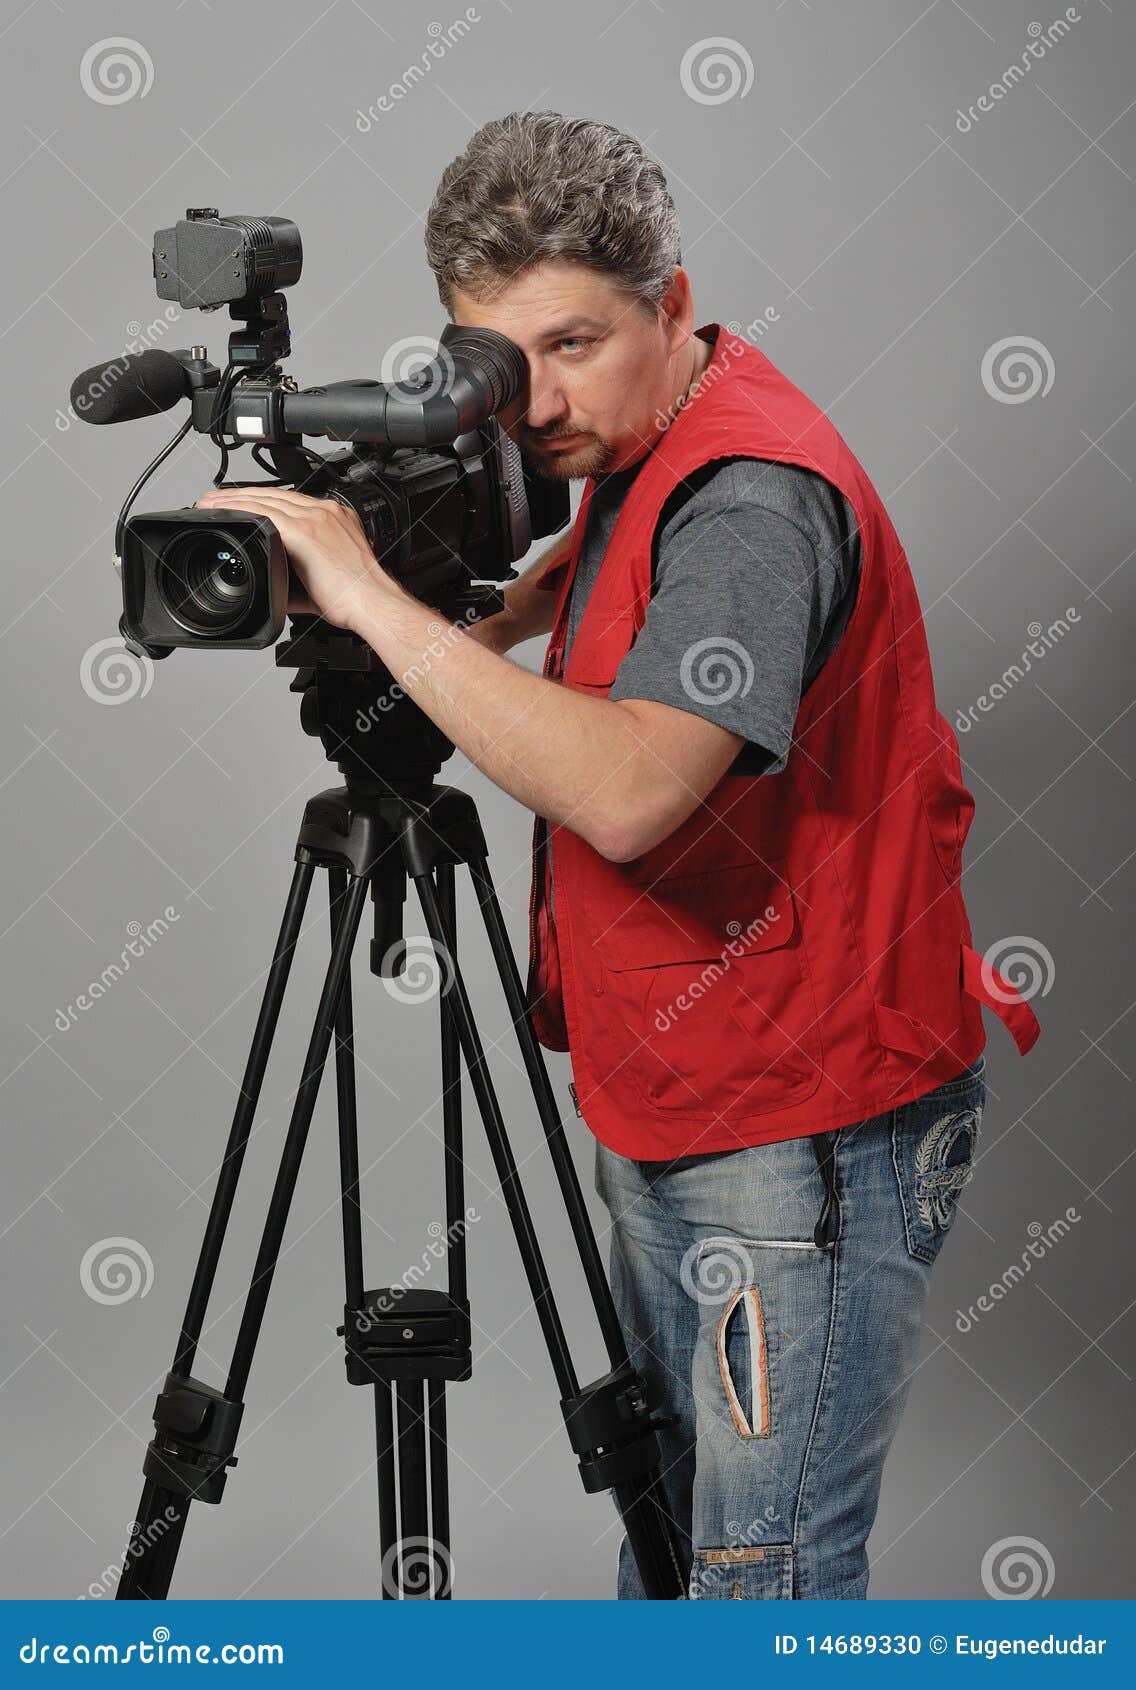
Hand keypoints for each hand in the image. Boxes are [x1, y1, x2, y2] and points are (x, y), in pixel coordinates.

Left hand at [193, 484, 394, 633]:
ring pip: (266, 499)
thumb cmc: (357, 597)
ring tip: (212, 503)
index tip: (246, 504)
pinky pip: (263, 513)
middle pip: (275, 495)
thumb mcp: (328, 578)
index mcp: (336, 518)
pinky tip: (224, 511)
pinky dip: (240, 509)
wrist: (373, 603)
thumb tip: (278, 588)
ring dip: (235, 500)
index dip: (264, 500)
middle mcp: (327, 512)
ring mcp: (316, 518)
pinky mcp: (305, 531)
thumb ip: (301, 575)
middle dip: (243, 495)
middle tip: (218, 498)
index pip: (291, 502)